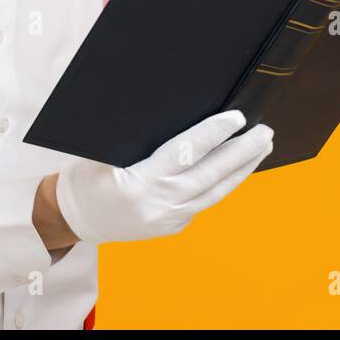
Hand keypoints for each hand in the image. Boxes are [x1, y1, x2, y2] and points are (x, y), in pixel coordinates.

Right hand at [53, 110, 273, 244]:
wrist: (74, 218)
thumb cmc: (85, 178)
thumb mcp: (104, 153)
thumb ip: (140, 140)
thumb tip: (178, 112)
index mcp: (140, 182)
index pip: (187, 152)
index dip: (214, 133)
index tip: (237, 118)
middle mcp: (159, 204)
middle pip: (211, 174)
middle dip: (243, 152)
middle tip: (266, 132)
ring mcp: (167, 220)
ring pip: (215, 192)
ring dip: (242, 169)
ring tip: (262, 148)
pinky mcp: (172, 227)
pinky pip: (204, 202)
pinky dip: (223, 183)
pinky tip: (237, 169)